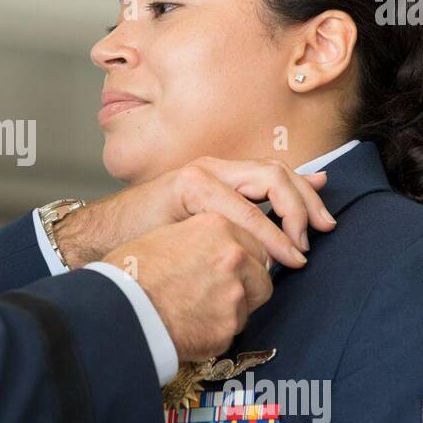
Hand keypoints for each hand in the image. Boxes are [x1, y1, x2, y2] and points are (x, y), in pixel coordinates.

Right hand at [55, 157, 335, 270]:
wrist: (97, 243)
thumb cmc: (144, 248)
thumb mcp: (197, 240)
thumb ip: (232, 235)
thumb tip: (274, 247)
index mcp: (218, 178)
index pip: (274, 174)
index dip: (306, 194)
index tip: (326, 221)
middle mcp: (212, 168)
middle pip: (277, 172)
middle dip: (306, 203)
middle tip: (321, 234)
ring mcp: (199, 174)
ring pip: (264, 180)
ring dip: (288, 216)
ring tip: (297, 250)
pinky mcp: (187, 186)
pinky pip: (237, 205)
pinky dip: (261, 229)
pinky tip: (272, 253)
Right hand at [101, 213, 272, 361]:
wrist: (118, 309)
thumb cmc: (128, 272)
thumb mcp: (163, 234)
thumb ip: (197, 239)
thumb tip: (209, 250)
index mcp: (217, 227)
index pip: (253, 242)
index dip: (242, 259)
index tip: (234, 268)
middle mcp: (233, 256)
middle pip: (260, 274)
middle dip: (247, 284)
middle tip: (218, 292)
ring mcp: (234, 294)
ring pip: (250, 304)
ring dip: (232, 309)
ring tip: (198, 310)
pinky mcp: (228, 328)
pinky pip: (230, 331)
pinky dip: (214, 332)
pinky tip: (188, 327)